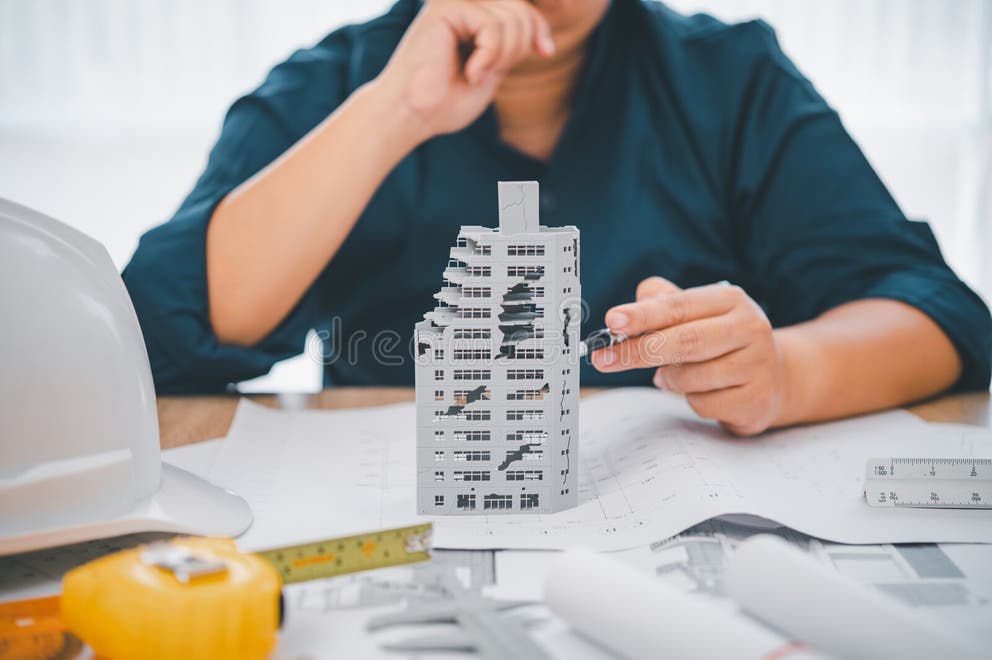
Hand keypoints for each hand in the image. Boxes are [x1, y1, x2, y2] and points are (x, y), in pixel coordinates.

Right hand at [374, 0, 554, 141]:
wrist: (411, 115)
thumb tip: (540, 33)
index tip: (545, 52)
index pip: (521, 8)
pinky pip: (493, 26)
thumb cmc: (444, 103)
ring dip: (502, 56)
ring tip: (477, 75)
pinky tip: (471, 73)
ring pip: (512, 17)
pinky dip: (490, 56)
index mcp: (472, 15)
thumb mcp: (492, 71)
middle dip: (519, 47)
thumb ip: (510, 46)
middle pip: (521, 10)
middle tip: (491, 74)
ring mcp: (455, 2)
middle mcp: (463, 3)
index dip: (539, 27)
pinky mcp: (447, 7)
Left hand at [591, 277, 788, 435]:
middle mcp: (750, 328)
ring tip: (674, 374)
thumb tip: (627, 314)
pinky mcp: (756, 399)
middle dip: (638, 351)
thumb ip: (661, 304)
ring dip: (669, 380)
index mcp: (730, 300)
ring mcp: (758, 365)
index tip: (612, 321)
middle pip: (684, 341)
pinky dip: (692, 401)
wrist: (774, 377)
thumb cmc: (719, 340)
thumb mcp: (695, 313)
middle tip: (603, 360)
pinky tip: (704, 392)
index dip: (643, 315)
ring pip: (690, 378)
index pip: (678, 306)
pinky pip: (702, 405)